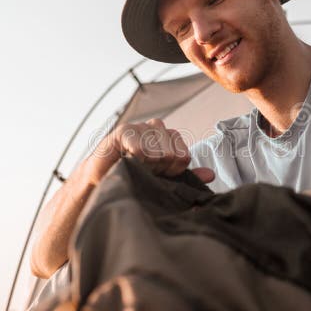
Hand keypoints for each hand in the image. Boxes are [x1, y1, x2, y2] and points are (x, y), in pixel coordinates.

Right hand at [90, 118, 214, 183]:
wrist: (100, 183)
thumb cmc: (132, 179)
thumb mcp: (163, 179)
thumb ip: (187, 176)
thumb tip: (210, 175)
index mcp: (168, 136)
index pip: (184, 154)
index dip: (173, 170)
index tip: (159, 174)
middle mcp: (156, 127)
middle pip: (173, 153)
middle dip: (159, 169)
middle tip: (144, 171)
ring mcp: (140, 127)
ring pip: (159, 152)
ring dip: (146, 166)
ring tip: (134, 166)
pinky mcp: (124, 131)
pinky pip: (142, 148)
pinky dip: (137, 160)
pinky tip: (128, 160)